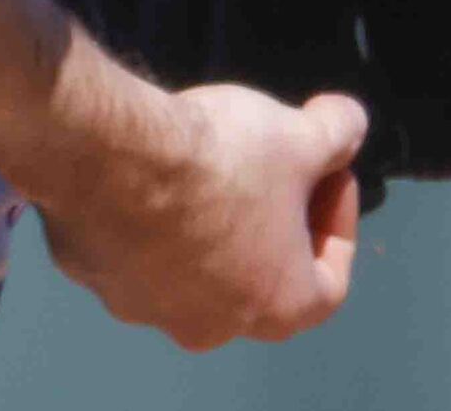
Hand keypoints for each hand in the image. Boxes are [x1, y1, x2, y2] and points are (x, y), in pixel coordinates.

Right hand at [37, 81, 366, 350]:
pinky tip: (159, 166)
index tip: (330, 173)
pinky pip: (139, 248)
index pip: (331, 281)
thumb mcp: (301, 135)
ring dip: (215, 221)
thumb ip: (339, 134)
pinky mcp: (100, 276)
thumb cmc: (222, 161)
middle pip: (261, 276)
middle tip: (276, 166)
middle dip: (275, 219)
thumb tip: (350, 125)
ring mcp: (149, 306)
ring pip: (196, 267)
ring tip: (213, 161)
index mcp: (277, 306)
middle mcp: (213, 324)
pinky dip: (157, 215)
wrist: (111, 158)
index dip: (340, 222)